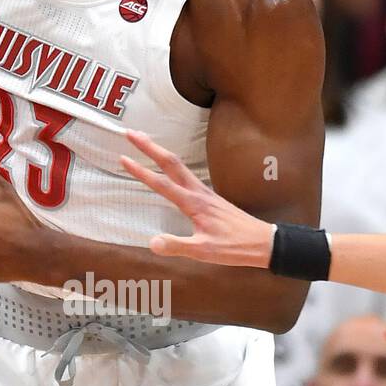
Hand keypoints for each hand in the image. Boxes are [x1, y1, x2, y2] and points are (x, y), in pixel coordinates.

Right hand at [118, 129, 273, 268]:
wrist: (262, 242)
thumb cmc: (233, 247)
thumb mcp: (204, 251)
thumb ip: (177, 246)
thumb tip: (151, 243)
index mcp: (193, 204)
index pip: (162, 184)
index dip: (141, 171)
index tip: (123, 158)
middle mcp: (198, 192)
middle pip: (171, 163)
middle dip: (149, 147)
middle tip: (131, 133)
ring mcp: (204, 193)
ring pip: (178, 165)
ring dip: (160, 151)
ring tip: (145, 141)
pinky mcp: (209, 196)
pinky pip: (186, 173)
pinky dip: (172, 164)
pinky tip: (169, 166)